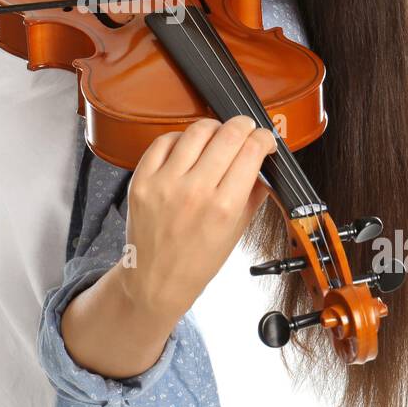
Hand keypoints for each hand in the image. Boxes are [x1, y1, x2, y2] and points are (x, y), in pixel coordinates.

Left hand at [120, 115, 277, 321]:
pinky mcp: (142, 180)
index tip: (265, 140)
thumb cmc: (198, 261)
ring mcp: (165, 183)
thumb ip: (253, 194)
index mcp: (224, 206)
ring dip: (214, 127)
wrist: (156, 280)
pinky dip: (180, 137)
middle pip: (227, 134)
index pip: (251, 151)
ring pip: (196, 131)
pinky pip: (164, 141)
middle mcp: (194, 191)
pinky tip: (188, 146)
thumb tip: (263, 162)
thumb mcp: (237, 231)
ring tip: (218, 135)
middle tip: (246, 130)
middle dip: (243, 126)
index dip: (264, 138)